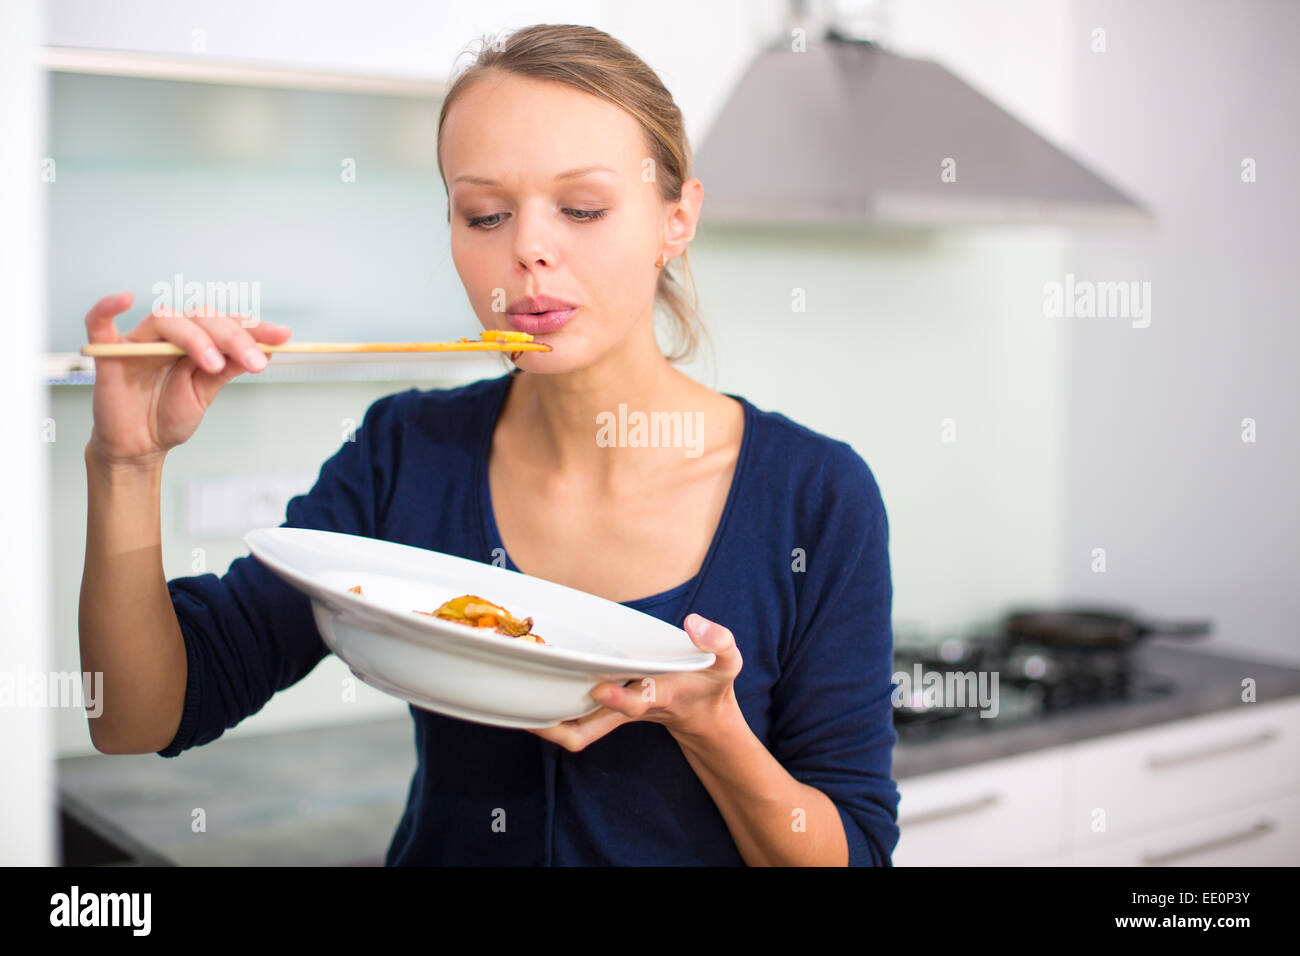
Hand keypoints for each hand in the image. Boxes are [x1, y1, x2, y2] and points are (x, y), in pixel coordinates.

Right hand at [84, 291, 293, 466]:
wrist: (140, 445)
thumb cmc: (169, 415)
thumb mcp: (206, 392)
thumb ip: (229, 369)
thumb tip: (265, 349)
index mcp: (197, 341)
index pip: (226, 324)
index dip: (254, 328)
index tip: (283, 336)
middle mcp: (170, 335)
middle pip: (201, 318)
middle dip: (232, 337)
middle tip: (255, 362)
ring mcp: (140, 341)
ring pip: (166, 319)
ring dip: (194, 337)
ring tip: (215, 364)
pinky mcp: (109, 352)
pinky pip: (99, 322)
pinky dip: (107, 307)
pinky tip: (125, 299)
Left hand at [527, 613, 743, 751]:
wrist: (703, 715)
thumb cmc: (710, 684)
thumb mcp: (726, 662)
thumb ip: (718, 641)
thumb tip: (694, 623)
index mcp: (659, 695)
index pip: (636, 701)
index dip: (618, 698)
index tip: (600, 686)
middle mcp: (630, 707)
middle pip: (590, 729)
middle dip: (560, 727)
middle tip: (528, 713)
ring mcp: (615, 712)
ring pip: (577, 729)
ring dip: (548, 723)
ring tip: (515, 702)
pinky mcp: (607, 708)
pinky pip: (575, 720)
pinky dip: (553, 712)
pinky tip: (529, 689)